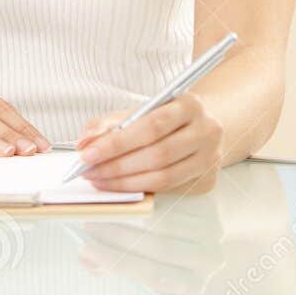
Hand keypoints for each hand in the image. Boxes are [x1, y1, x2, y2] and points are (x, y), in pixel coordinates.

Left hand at [74, 95, 223, 192]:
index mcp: (190, 105)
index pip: (151, 126)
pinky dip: (141, 189)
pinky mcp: (208, 181)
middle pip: (158, 154)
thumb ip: (108, 124)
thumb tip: (85, 142)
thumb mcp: (137, 111)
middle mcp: (206, 131)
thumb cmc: (164, 118)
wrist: (199, 127)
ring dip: (125, 182)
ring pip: (164, 177)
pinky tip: (120, 185)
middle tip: (89, 170)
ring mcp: (210, 158)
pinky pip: (169, 190)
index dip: (117, 143)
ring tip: (100, 180)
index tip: (88, 154)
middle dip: (117, 166)